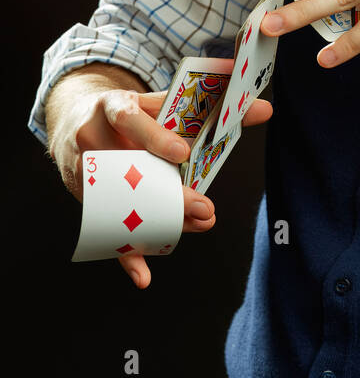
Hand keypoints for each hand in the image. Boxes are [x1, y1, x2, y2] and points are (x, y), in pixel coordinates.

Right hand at [58, 84, 272, 287]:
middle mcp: (93, 140)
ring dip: (157, 223)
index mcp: (113, 107)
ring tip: (194, 227)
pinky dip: (125, 255)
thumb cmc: (130, 111)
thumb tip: (265, 110)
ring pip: (120, 204)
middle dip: (167, 194)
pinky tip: (143, 276)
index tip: (183, 154)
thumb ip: (209, 107)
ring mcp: (87, 173)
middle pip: (126, 170)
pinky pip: (105, 230)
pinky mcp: (88, 200)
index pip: (130, 119)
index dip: (154, 137)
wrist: (76, 121)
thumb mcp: (159, 101)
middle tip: (203, 208)